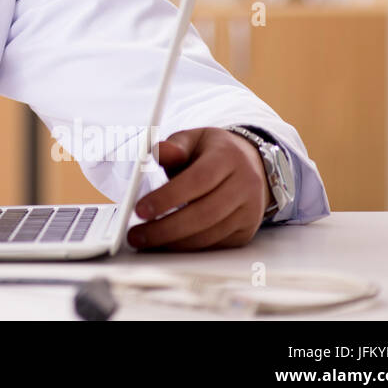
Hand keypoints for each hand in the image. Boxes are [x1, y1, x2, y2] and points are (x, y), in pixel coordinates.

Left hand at [126, 127, 270, 251]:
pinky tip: (167, 244)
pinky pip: (216, 245)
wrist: (250, 164)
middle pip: (204, 213)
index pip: (198, 180)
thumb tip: (159, 152)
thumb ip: (173, 147)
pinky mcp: (246, 230)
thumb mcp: (192, 139)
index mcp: (228, 157)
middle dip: (166, 228)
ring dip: (174, 243)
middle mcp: (245, 185)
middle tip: (137, 235)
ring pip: (210, 234)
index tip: (140, 210)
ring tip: (146, 241)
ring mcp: (250, 210)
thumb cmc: (212, 152)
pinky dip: (189, 247)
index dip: (167, 197)